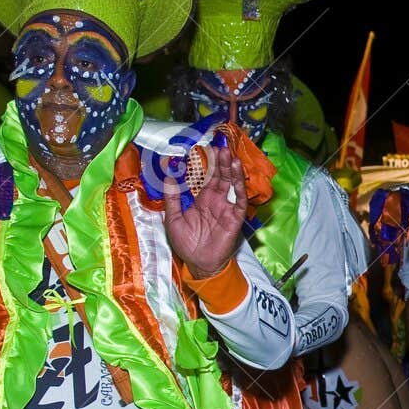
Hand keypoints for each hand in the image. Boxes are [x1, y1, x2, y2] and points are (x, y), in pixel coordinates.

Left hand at [164, 150, 247, 279]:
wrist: (200, 263)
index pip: (205, 177)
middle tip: (217, 145)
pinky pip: (240, 198)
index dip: (205, 163)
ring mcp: (226, 206)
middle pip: (219, 176)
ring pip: (230, 183)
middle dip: (219, 161)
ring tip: (227, 153)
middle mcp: (215, 200)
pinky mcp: (235, 216)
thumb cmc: (186, 244)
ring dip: (230, 168)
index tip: (202, 148)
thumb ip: (172, 198)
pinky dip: (240, 184)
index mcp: (201, 199)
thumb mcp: (173, 219)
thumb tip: (168, 176)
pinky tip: (237, 171)